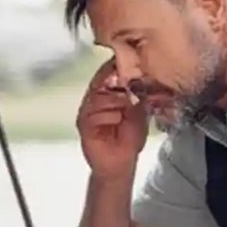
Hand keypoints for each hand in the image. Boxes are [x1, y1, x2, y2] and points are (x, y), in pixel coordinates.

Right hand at [76, 59, 147, 179]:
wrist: (121, 163)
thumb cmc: (129, 138)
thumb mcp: (139, 112)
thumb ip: (138, 95)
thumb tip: (143, 78)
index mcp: (106, 94)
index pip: (107, 74)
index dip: (116, 67)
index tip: (129, 63)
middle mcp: (93, 99)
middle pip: (99, 81)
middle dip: (116, 83)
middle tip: (129, 88)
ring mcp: (86, 111)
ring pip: (98, 96)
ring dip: (115, 101)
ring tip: (126, 108)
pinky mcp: (83, 125)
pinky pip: (94, 114)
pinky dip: (110, 116)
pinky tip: (117, 121)